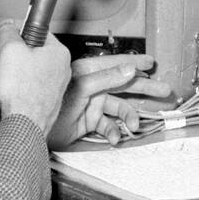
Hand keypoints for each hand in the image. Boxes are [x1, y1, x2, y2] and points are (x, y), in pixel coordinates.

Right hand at [0, 21, 70, 134]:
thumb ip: (8, 32)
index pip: (37, 31)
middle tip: (4, 69)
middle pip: (24, 55)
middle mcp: (58, 69)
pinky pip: (19, 90)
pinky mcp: (40, 102)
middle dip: (7, 64)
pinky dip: (7, 95)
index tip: (10, 40)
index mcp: (58, 52)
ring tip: (3, 88)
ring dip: (3, 81)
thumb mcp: (10, 49)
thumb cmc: (24, 92)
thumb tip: (7, 26)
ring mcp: (50, 87)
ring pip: (18, 74)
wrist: (24, 125)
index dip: (18, 35)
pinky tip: (3, 100)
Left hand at [47, 55, 171, 148]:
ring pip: (119, 108)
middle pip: (124, 85)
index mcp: (88, 73)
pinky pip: (108, 125)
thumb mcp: (82, 85)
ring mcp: (92, 105)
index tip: (151, 63)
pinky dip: (114, 131)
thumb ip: (106, 78)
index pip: (116, 64)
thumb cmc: (50, 100)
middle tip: (164, 90)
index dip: (134, 62)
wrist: (34, 128)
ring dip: (130, 116)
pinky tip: (116, 138)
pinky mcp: (89, 122)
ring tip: (135, 125)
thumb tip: (129, 69)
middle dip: (145, 88)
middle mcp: (92, 87)